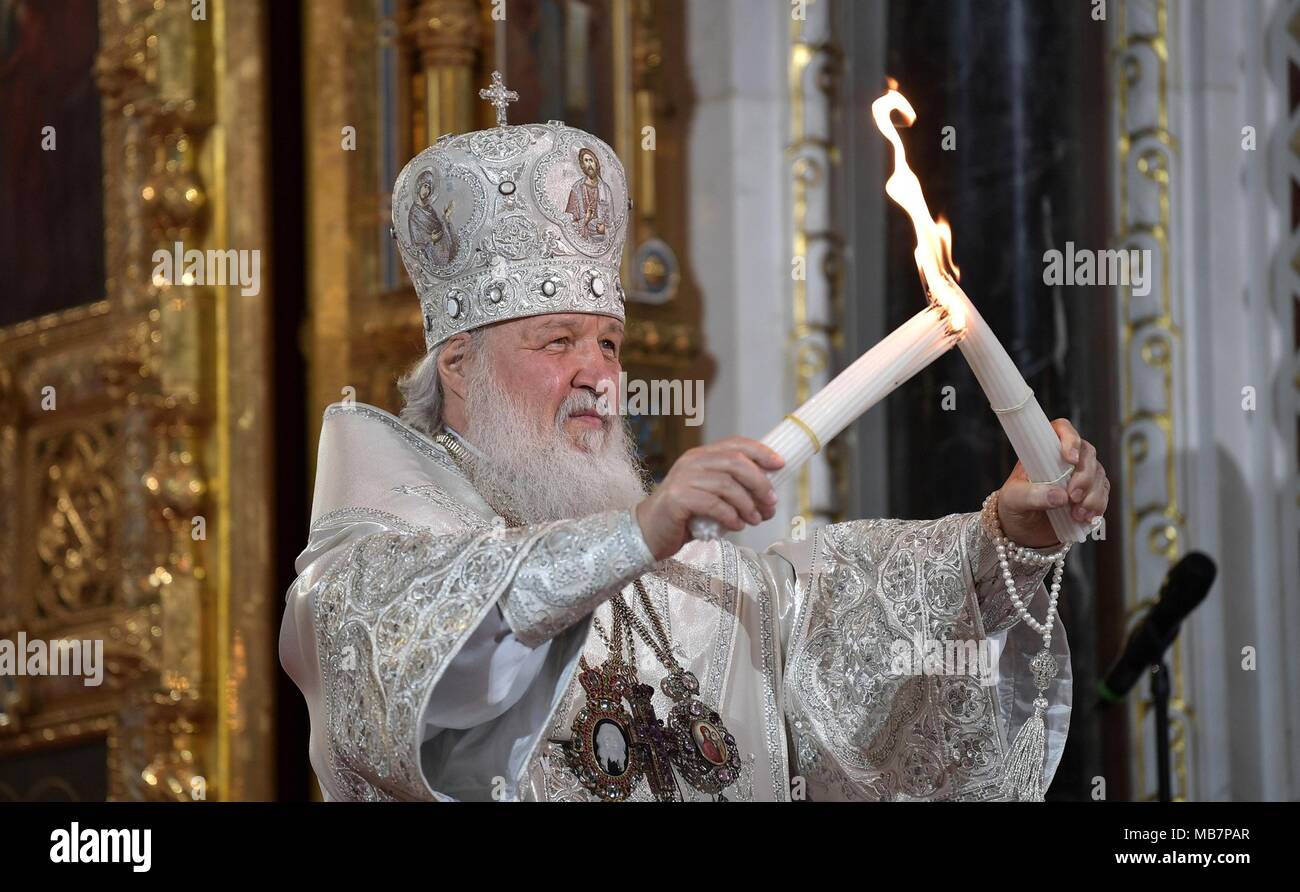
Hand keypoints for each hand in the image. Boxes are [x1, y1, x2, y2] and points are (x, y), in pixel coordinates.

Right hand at [635, 437, 783, 560]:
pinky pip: (713, 504)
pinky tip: (737, 526)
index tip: (780, 465)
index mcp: (701, 456)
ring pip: (727, 484)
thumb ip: (732, 489)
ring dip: (748, 504)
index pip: (736, 444)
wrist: (648, 532)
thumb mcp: (710, 496)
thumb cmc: (683, 517)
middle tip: (770, 502)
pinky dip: (731, 516)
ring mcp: (683, 479)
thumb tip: (767, 495)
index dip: (761, 452)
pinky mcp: (678, 498)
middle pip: (736, 462)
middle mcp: (692, 462)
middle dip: (759, 483)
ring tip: (756, 519)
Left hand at [996, 418, 1108, 547]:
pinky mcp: (1090, 493)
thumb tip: (1059, 496)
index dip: (1070, 439)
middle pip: (1087, 453)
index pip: (1061, 430)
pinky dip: (1098, 505)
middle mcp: (1064, 459)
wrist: (1023, 531)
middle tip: (1072, 497)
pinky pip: (1103, 493)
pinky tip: (1086, 518)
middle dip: (1084, 476)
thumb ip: (1031, 496)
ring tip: (1076, 514)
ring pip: (1099, 474)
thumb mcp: (1013, 500)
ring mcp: (1080, 475)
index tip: (1070, 459)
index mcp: (1042, 451)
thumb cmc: (1014, 507)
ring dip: (1092, 495)